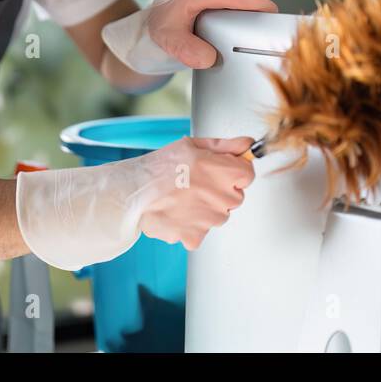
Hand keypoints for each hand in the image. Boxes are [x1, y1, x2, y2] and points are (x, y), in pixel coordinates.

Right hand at [129, 136, 255, 249]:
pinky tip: (176, 213)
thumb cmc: (159, 167)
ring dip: (206, 209)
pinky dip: (190, 226)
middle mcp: (221, 197)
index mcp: (223, 172)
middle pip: (236, 197)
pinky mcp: (195, 236)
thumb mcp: (192, 145)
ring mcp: (209, 220)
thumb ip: (226, 146)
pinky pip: (201, 232)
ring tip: (182, 198)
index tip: (219, 171)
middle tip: (196, 184)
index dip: (233, 171)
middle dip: (220, 191)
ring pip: (218, 216)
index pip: (248, 174)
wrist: (133, 193)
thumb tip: (247, 145)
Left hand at [143, 0, 277, 69]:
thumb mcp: (168, 41)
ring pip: (235, 10)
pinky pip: (230, 18)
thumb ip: (187, 49)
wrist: (142, 33)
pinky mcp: (210, 17)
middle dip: (257, 10)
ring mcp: (209, 7)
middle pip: (237, 1)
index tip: (269, 8)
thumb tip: (210, 58)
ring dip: (250, 18)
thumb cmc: (154, 31)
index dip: (250, 2)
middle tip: (277, 23)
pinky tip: (248, 40)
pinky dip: (240, 26)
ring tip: (267, 32)